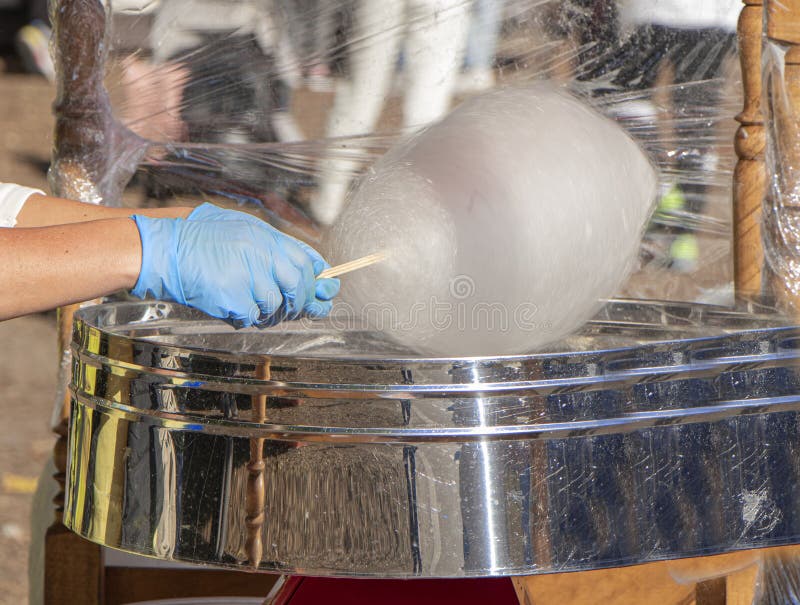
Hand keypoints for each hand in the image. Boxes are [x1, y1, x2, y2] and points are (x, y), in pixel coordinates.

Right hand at [131, 206, 338, 325]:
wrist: (165, 251)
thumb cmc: (203, 241)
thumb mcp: (242, 231)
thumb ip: (275, 247)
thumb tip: (312, 269)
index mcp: (264, 237)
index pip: (305, 261)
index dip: (319, 280)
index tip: (325, 292)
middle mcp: (260, 255)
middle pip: (298, 286)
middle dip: (302, 302)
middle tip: (297, 309)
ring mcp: (246, 277)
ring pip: (276, 306)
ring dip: (269, 311)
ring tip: (252, 303)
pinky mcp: (232, 298)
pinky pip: (253, 317)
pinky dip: (247, 317)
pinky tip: (234, 306)